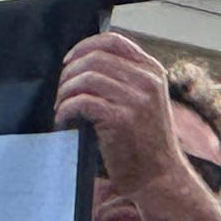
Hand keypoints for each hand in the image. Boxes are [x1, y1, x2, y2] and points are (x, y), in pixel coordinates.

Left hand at [54, 31, 189, 200]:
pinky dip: (66, 109)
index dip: (84, 47)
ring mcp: (135, 100)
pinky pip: (82, 102)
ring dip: (65, 92)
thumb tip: (86, 65)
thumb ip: (126, 80)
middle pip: (94, 59)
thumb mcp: (145, 102)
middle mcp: (146, 81)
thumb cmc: (146, 144)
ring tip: (61, 107)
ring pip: (86, 79)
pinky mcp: (121, 120)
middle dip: (69, 74)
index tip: (69, 62)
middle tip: (60, 92)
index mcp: (152, 71)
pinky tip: (63, 120)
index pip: (113, 41)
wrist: (160, 178)